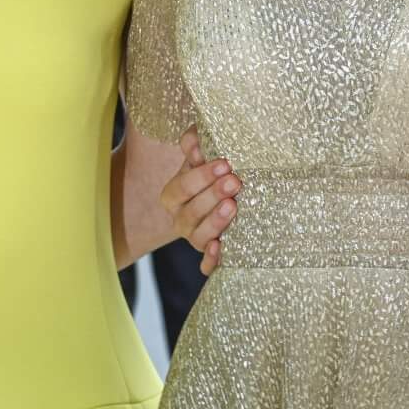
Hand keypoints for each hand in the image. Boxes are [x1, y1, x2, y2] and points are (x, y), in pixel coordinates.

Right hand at [156, 132, 241, 274]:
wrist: (225, 196)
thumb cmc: (212, 173)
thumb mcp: (202, 156)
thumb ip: (196, 145)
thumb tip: (195, 143)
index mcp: (173, 196)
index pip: (182, 187)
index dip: (202, 176)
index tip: (226, 163)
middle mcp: (180, 220)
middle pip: (190, 212)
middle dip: (213, 196)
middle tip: (235, 182)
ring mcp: (195, 238)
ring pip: (198, 237)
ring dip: (215, 222)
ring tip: (233, 205)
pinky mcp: (210, 255)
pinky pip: (205, 265)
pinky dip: (211, 260)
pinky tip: (219, 248)